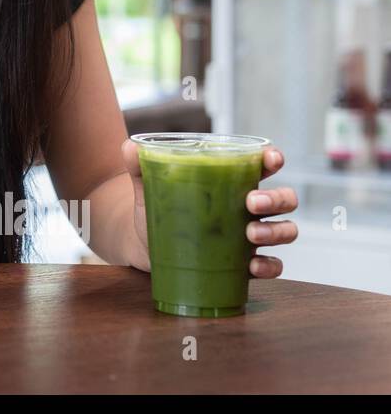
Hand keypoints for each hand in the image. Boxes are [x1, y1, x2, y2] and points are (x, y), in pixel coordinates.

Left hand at [120, 139, 297, 277]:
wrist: (142, 243)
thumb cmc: (154, 206)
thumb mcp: (147, 186)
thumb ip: (139, 165)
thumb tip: (129, 147)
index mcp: (230, 181)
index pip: (263, 165)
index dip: (274, 160)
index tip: (272, 160)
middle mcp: (247, 207)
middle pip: (284, 199)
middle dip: (276, 199)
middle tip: (250, 203)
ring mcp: (249, 236)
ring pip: (285, 231)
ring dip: (276, 232)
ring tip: (250, 234)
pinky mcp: (243, 262)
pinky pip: (273, 265)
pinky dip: (270, 266)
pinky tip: (252, 266)